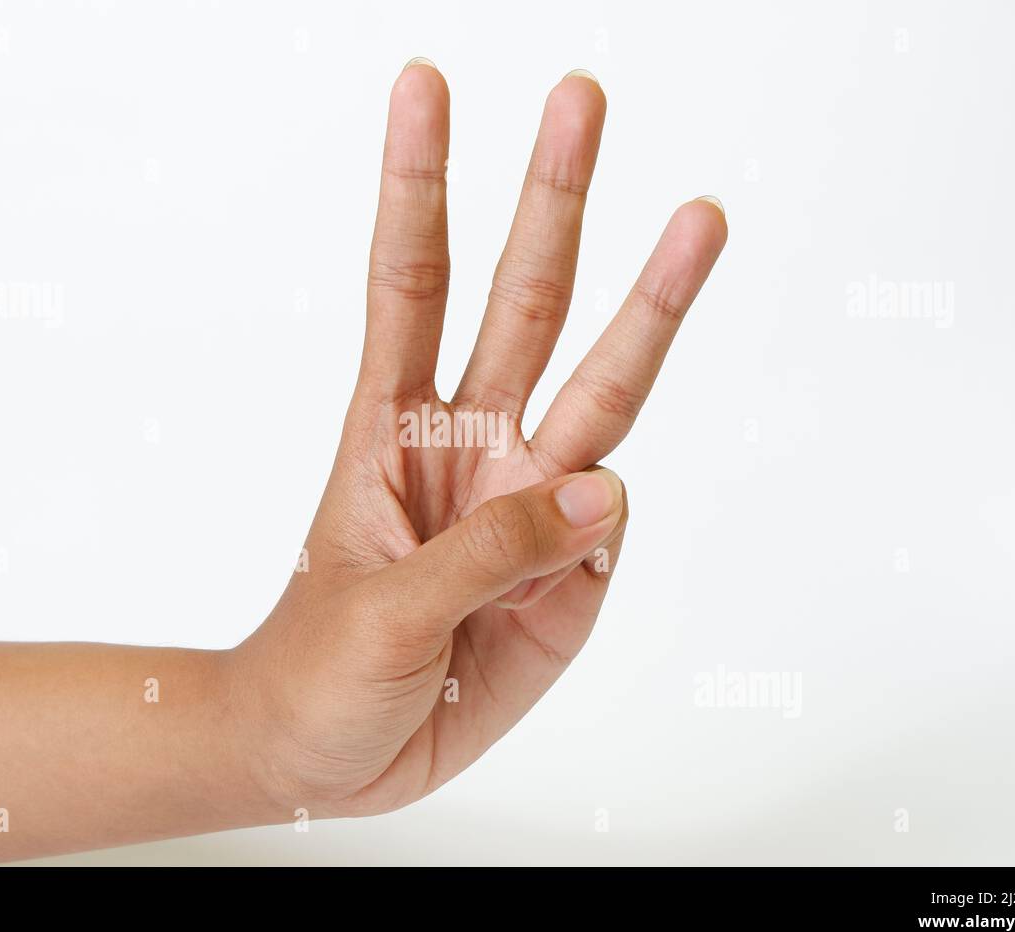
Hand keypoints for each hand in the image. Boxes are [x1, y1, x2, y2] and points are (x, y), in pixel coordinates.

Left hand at [235, 61, 727, 818]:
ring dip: (650, 307)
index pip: (411, 282)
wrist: (323, 761)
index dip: (419, 185)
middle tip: (580, 99)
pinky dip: (608, 533)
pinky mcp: (566, 582)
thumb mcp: (380, 612)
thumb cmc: (317, 672)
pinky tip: (575, 559)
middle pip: (525, 303)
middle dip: (553, 201)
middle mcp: (471, 447)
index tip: (427, 86)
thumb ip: (492, 552)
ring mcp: (524, 509)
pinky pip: (608, 538)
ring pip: (602, 395)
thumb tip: (606, 491)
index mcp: (395, 428)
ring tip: (698, 222)